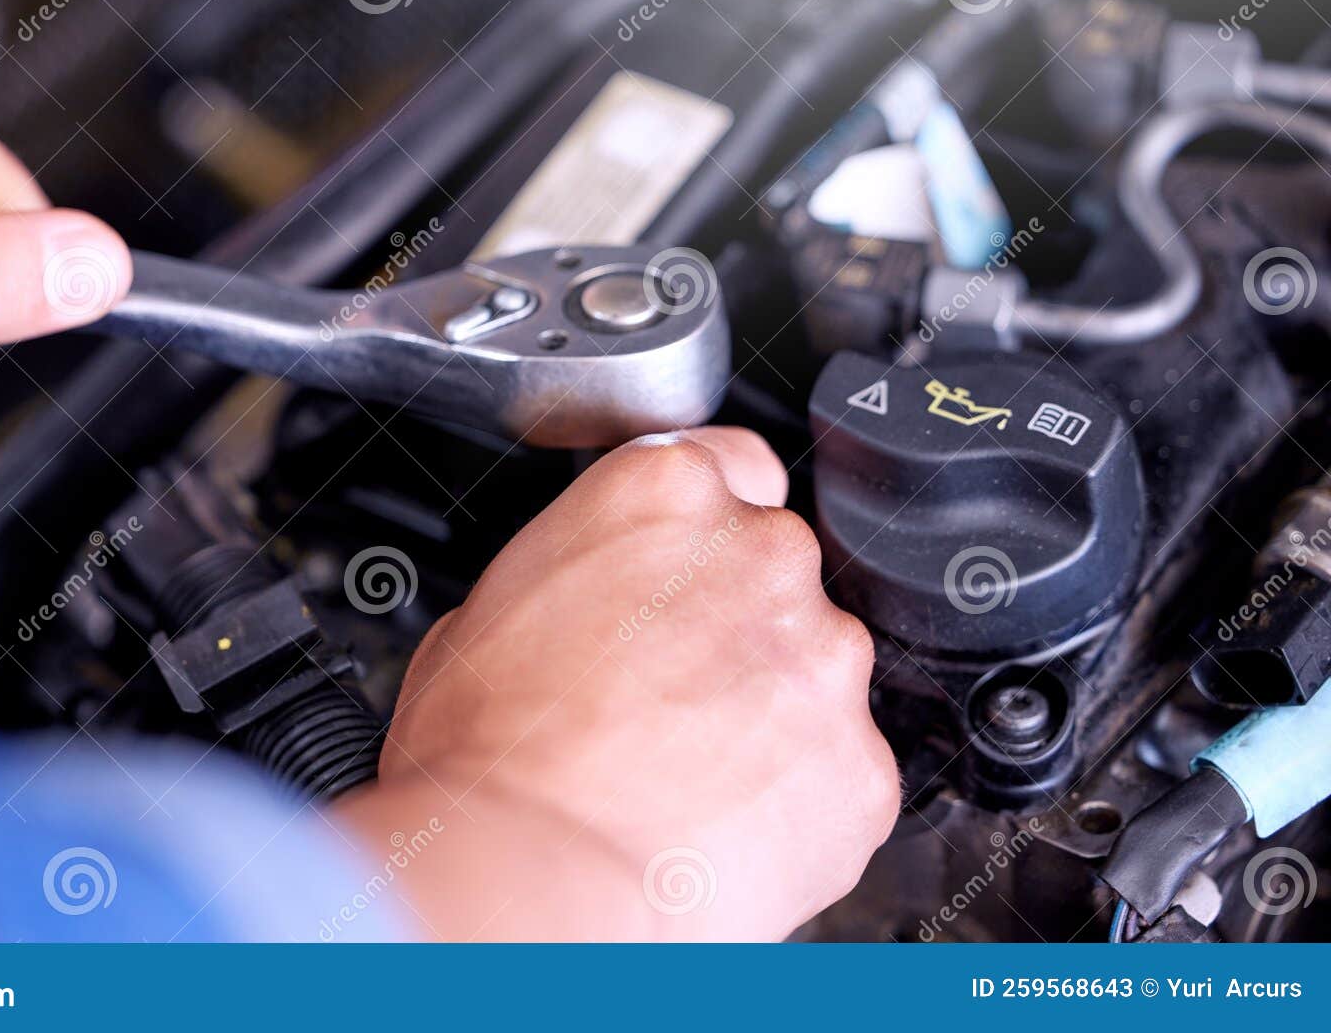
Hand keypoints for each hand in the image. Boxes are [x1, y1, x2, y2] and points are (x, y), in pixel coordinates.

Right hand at [337, 428, 899, 940]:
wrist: (534, 883)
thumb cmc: (489, 760)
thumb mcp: (485, 618)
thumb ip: (571, 579)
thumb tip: (583, 607)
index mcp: (661, 494)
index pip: (733, 464)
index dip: (710, 526)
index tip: (697, 567)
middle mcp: (761, 554)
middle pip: (775, 569)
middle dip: (736, 624)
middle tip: (667, 694)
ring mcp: (824, 658)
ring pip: (816, 670)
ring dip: (771, 709)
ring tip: (689, 775)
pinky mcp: (862, 763)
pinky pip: (842, 768)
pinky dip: (801, 796)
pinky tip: (726, 825)